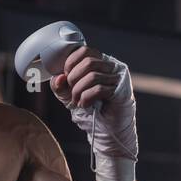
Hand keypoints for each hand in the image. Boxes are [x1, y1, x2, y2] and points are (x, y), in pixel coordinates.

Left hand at [51, 47, 137, 180]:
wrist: (106, 130)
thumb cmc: (91, 109)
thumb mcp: (69, 95)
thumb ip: (60, 85)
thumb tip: (58, 78)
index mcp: (100, 62)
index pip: (84, 50)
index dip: (71, 62)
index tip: (66, 76)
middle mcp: (112, 66)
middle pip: (88, 62)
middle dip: (74, 78)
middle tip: (72, 92)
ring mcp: (119, 78)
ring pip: (93, 75)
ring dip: (79, 91)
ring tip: (78, 101)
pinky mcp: (121, 91)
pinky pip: (99, 89)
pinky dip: (87, 98)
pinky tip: (85, 105)